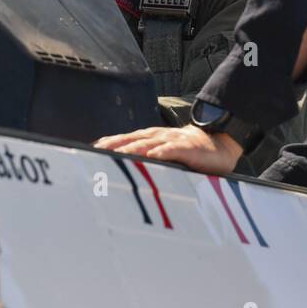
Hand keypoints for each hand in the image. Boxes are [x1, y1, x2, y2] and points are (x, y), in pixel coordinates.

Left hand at [93, 124, 243, 174]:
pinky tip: (153, 156)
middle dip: (112, 146)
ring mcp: (171, 140)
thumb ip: (146, 160)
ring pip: (148, 143)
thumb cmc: (187, 153)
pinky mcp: (186, 148)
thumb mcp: (163, 155)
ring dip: (132, 149)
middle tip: (94, 153)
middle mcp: (157, 136)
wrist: (218, 144)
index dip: (107, 143)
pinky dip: (162, 151)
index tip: (88, 149)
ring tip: (117, 155)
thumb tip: (124, 170)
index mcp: (150, 138)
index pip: (124, 139)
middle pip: (130, 140)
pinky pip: (172, 149)